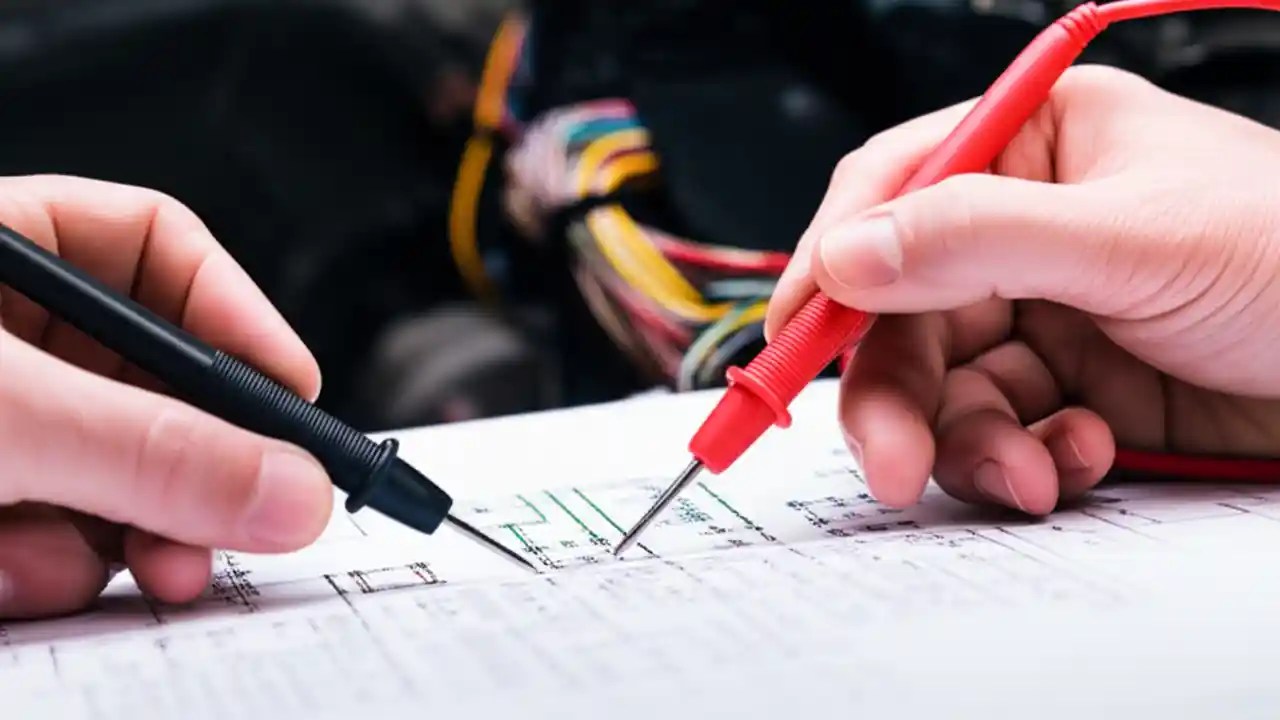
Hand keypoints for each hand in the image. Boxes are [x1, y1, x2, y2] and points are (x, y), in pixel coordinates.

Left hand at [0, 176, 331, 620]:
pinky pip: (52, 531)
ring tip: (143, 567)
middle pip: (154, 383)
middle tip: (246, 509)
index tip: (295, 392)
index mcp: (6, 247)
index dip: (242, 317)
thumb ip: (152, 452)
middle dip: (197, 462)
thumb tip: (292, 488)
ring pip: (112, 471)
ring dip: (130, 534)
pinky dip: (48, 567)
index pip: (162, 248)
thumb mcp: (5, 414)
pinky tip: (15, 574)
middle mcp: (2, 332)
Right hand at [766, 66, 1279, 514]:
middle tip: (890, 462)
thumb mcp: (1131, 238)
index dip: (833, 264)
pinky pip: (1001, 430)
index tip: (794, 336)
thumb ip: (975, 239)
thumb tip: (844, 254)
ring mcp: (1046, 310)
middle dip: (895, 392)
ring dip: (970, 443)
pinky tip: (1080, 460)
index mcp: (1036, 145)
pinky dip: (1027, 459)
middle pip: (903, 308)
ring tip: (1028, 474)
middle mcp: (1026, 225)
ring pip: (944, 385)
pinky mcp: (1070, 387)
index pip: (894, 190)